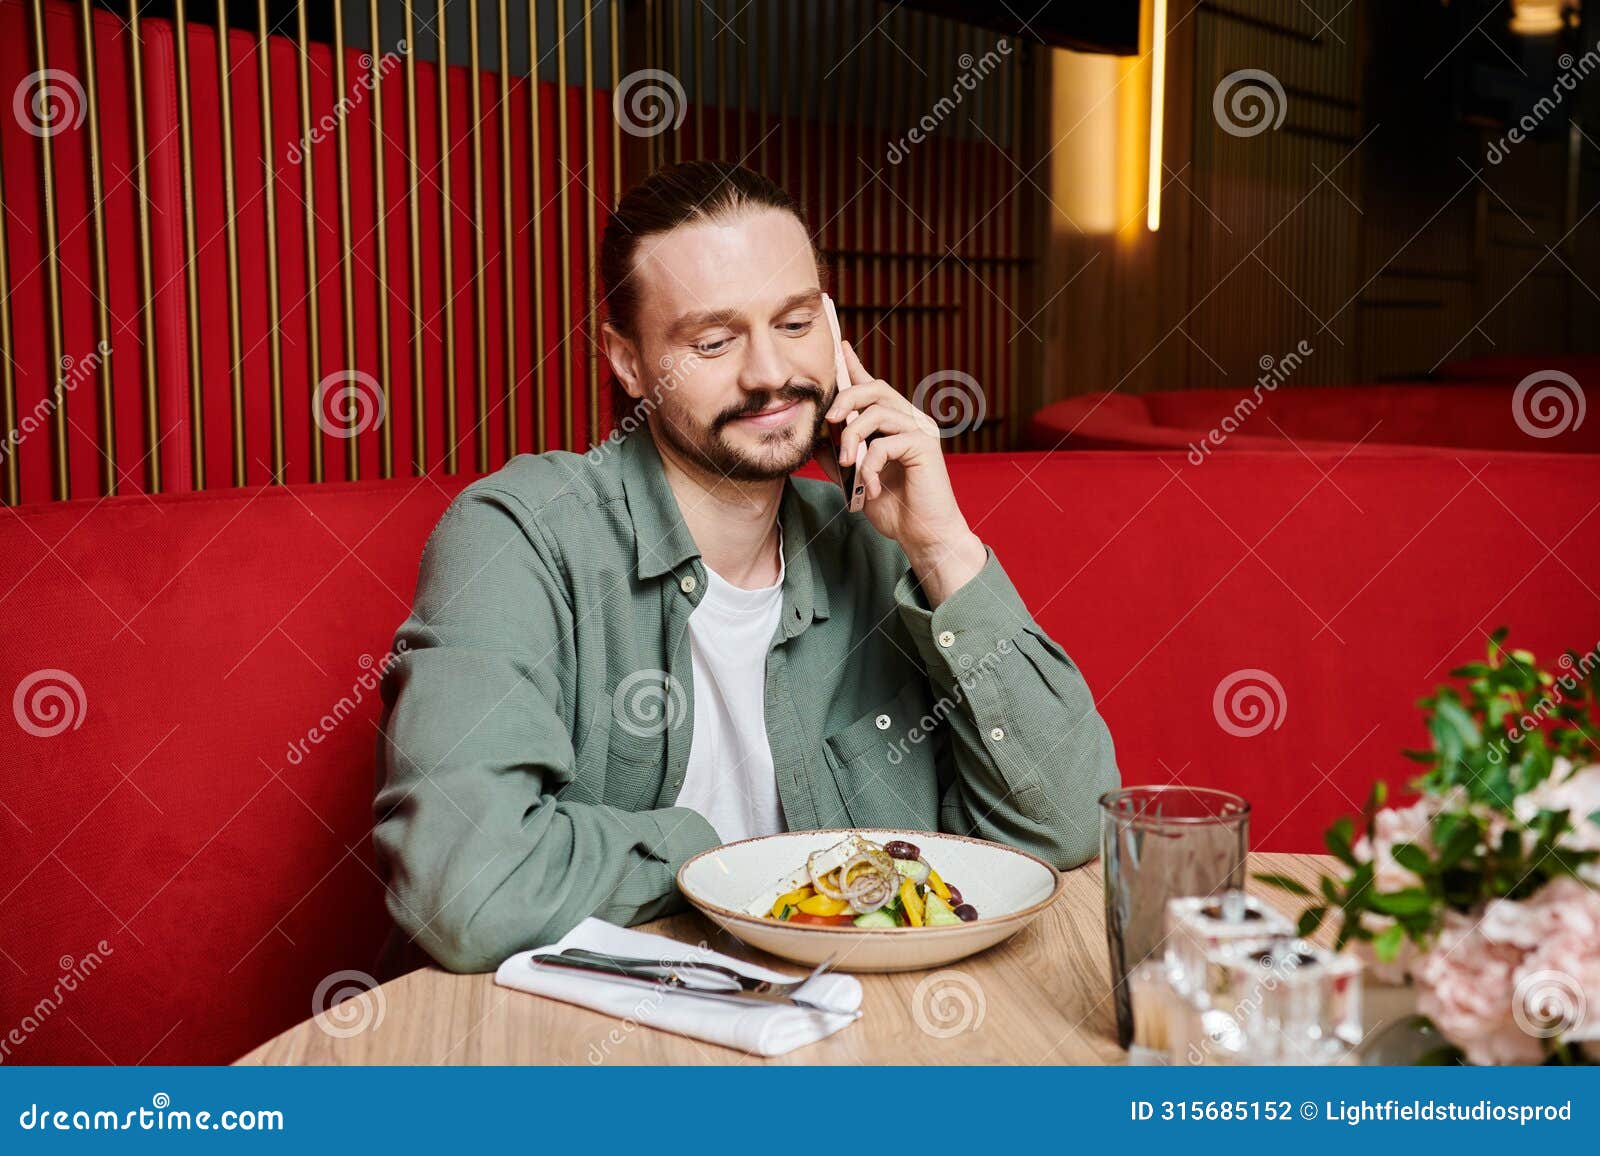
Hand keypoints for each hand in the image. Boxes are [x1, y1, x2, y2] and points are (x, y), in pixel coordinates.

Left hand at [824, 342, 985, 604]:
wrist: (923, 535)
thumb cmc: (893, 507)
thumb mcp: (853, 479)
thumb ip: (837, 455)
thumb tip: (814, 438)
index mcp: (894, 424)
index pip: (873, 386)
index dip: (855, 365)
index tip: (839, 346)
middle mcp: (910, 420)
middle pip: (875, 389)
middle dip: (846, 399)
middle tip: (830, 421)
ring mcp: (920, 430)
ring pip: (879, 411)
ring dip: (854, 436)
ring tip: (848, 463)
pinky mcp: (925, 447)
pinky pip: (887, 442)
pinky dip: (870, 464)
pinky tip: (868, 486)